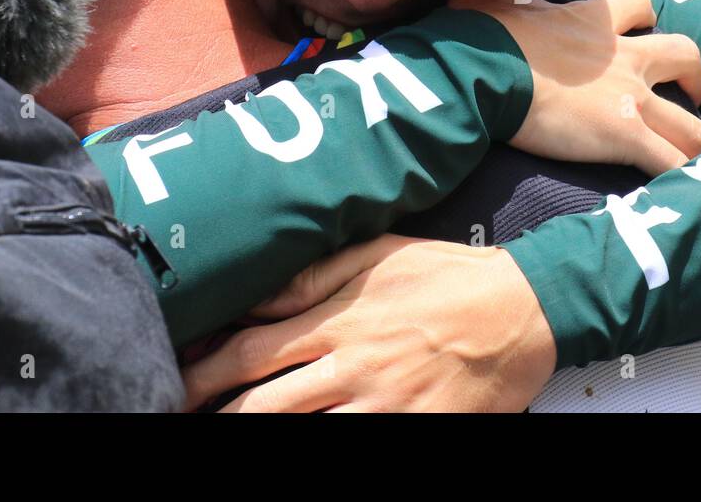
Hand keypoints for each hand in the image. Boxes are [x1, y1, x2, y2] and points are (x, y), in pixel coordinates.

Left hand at [182, 235, 554, 412]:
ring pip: (304, 434)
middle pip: (263, 407)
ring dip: (264, 437)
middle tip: (181, 416)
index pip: (250, 351)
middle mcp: (353, 366)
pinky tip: (313, 442)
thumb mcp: (379, 253)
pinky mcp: (418, 429)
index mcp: (339, 320)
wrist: (525, 308)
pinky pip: (362, 446)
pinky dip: (328, 447)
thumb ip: (314, 274)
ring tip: (231, 436)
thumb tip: (259, 291)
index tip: (175, 382)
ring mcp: (385, 405)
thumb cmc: (449, 275)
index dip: (203, 372)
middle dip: (217, 416)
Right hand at [453, 0, 700, 177]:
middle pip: (685, 56)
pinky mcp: (624, 134)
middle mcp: (624, 56)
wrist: (488, 69)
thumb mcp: (503, 1)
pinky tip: (686, 195)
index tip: (643, 29)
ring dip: (700, 142)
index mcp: (596, 20)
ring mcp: (630, 97)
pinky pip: (669, 161)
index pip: (636, 3)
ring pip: (688, 123)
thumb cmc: (488, 36)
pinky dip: (683, 178)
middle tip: (690, 93)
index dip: (645, 17)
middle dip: (694, 76)